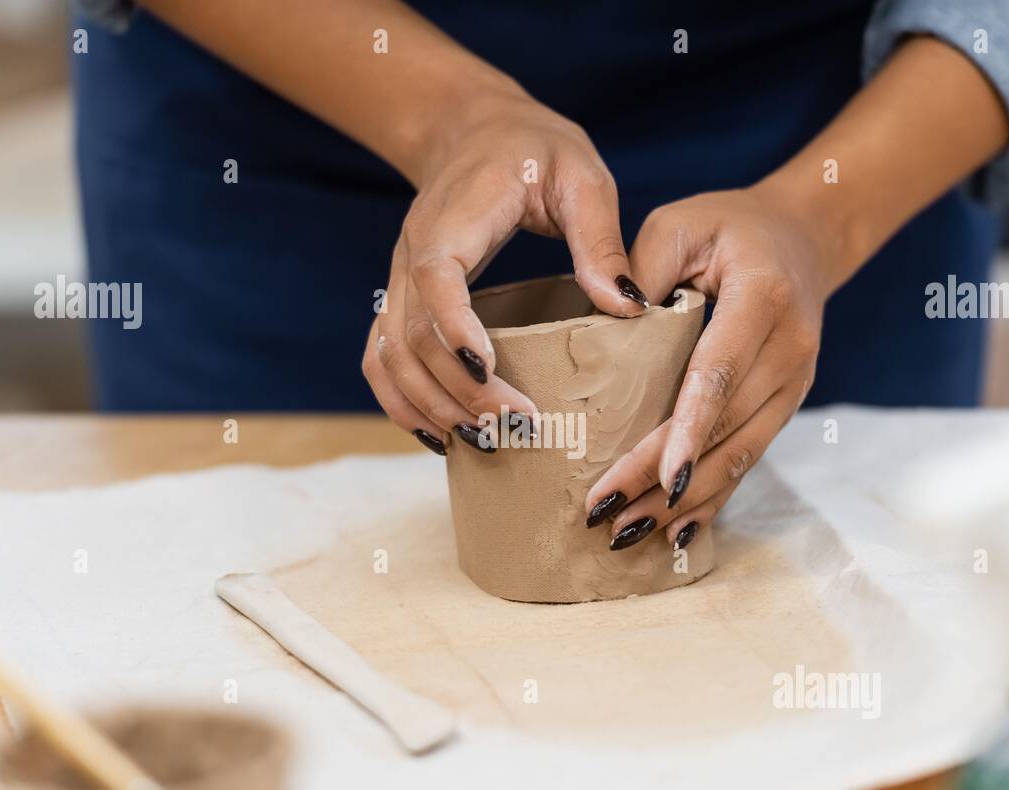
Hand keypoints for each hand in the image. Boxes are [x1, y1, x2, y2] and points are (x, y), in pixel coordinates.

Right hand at [363, 91, 648, 454]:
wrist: (474, 130)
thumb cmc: (534, 148)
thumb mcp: (582, 175)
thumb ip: (601, 239)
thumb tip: (628, 307)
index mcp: (454, 217)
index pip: (435, 280)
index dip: (455, 330)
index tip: (489, 373)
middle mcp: (412, 253)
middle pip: (412, 336)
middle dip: (459, 390)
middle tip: (515, 426)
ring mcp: (398, 280)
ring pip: (390, 357)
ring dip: (430, 406)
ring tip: (484, 440)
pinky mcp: (401, 301)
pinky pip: (381, 359)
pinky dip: (401, 402)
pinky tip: (440, 433)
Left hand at [584, 181, 839, 549]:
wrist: (803, 236)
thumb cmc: (729, 227)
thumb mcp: (679, 223)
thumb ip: (639, 269)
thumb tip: (601, 326)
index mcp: (764, 299)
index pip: (721, 374)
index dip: (689, 428)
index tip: (659, 475)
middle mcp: (791, 349)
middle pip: (725, 428)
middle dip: (665, 477)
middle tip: (604, 511)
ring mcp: (794, 384)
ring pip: (739, 455)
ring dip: (684, 501)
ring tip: (626, 532)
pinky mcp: (785, 406)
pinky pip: (748, 459)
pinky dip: (711, 498)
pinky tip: (674, 532)